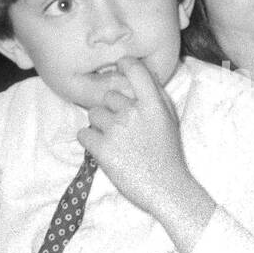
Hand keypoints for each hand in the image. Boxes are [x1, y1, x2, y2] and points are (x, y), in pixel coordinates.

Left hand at [78, 58, 187, 215]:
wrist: (165, 188)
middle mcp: (133, 113)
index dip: (125, 64)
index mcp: (153, 105)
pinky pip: (83, 133)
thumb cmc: (168, 154)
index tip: (120, 66)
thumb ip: (156, 96)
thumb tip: (141, 75)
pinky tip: (104, 150)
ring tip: (115, 142)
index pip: (135, 71)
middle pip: (108, 96)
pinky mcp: (101, 148)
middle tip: (123, 128)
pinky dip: (90, 141)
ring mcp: (116, 130)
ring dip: (100, 126)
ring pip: (94, 114)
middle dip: (111, 109)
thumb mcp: (170, 120)